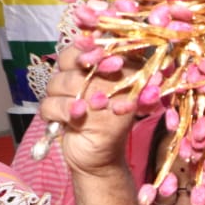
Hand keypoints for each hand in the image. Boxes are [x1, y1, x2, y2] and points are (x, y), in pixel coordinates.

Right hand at [37, 45, 139, 176]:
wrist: (102, 156)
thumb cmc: (118, 124)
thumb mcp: (132, 102)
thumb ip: (136, 85)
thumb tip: (154, 73)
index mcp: (93, 68)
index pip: (88, 48)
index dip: (93, 48)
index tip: (104, 52)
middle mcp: (75, 76)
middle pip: (68, 60)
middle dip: (83, 63)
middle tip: (99, 66)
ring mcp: (61, 92)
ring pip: (57, 82)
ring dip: (74, 94)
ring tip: (90, 105)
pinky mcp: (51, 111)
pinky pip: (49, 104)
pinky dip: (64, 110)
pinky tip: (78, 114)